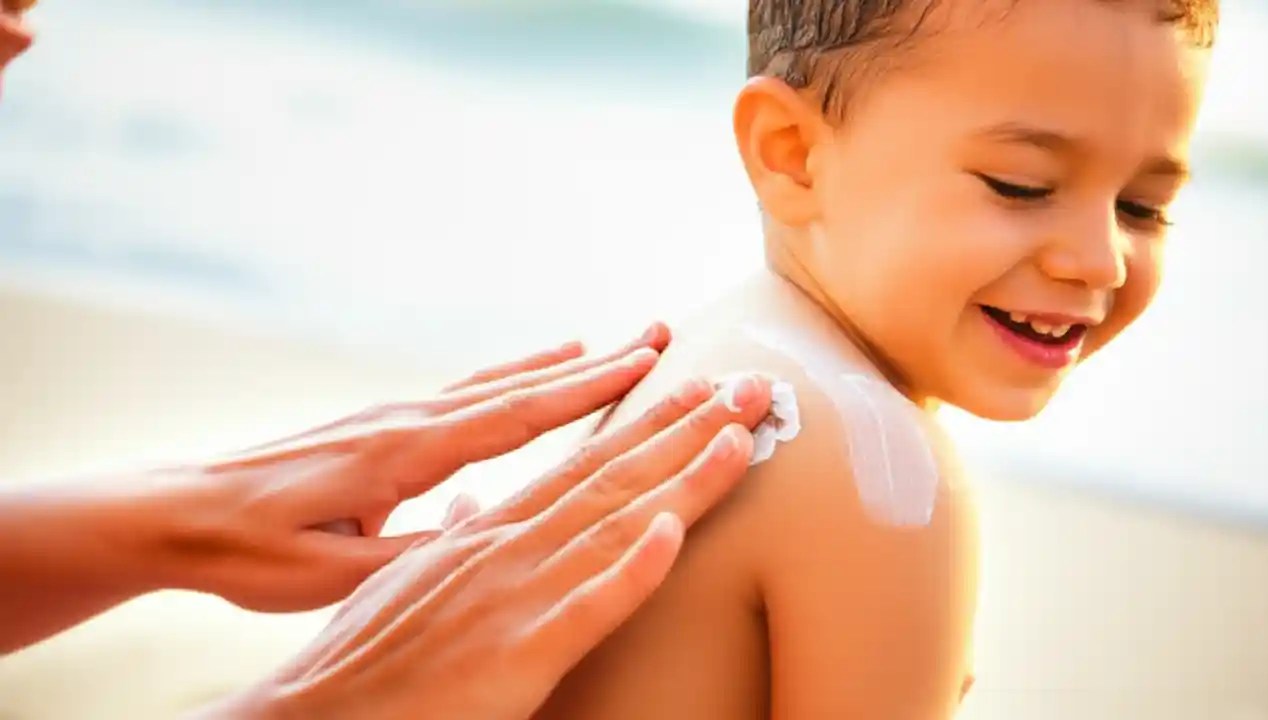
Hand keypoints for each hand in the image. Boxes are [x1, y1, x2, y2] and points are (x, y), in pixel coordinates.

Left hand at [164, 324, 671, 612]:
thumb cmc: (251, 550)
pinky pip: (464, 392)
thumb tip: (480, 536)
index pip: (513, 417)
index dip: (583, 391)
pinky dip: (511, 375)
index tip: (641, 364)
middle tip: (654, 336)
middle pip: (518, 385)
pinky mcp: (380, 425)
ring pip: (494, 381)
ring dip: (558, 364)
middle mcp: (406, 420)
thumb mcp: (333, 572)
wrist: (178, 511)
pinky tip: (528, 370)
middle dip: (593, 362)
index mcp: (403, 454)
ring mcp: (393, 416)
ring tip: (610, 345)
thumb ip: (410, 552)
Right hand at [198, 373, 774, 719]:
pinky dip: (631, 568)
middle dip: (688, 427)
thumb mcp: (412, 579)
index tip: (697, 389)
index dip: (647, 427)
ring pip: (614, 522)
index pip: (584, 465)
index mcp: (491, 532)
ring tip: (739, 434)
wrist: (312, 716)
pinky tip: (671, 533)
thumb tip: (472, 503)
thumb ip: (452, 537)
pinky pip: (585, 607)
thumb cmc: (369, 657)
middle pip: (615, 475)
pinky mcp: (517, 653)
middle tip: (752, 386)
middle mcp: (508, 546)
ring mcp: (514, 594)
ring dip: (683, 476)